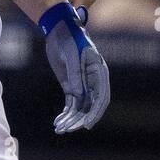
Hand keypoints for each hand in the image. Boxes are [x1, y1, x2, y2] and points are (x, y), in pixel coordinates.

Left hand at [38, 1, 110, 131]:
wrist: (59, 29)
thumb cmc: (69, 38)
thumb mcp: (72, 55)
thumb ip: (75, 75)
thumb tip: (78, 96)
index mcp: (99, 72)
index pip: (101, 98)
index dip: (96, 113)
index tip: (87, 125)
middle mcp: (93, 81)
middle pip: (90, 106)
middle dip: (79, 120)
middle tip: (67, 129)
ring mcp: (82, 84)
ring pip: (79, 108)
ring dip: (70, 120)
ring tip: (59, 129)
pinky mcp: (71, 85)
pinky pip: (71, 104)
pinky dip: (65, 114)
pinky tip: (57, 123)